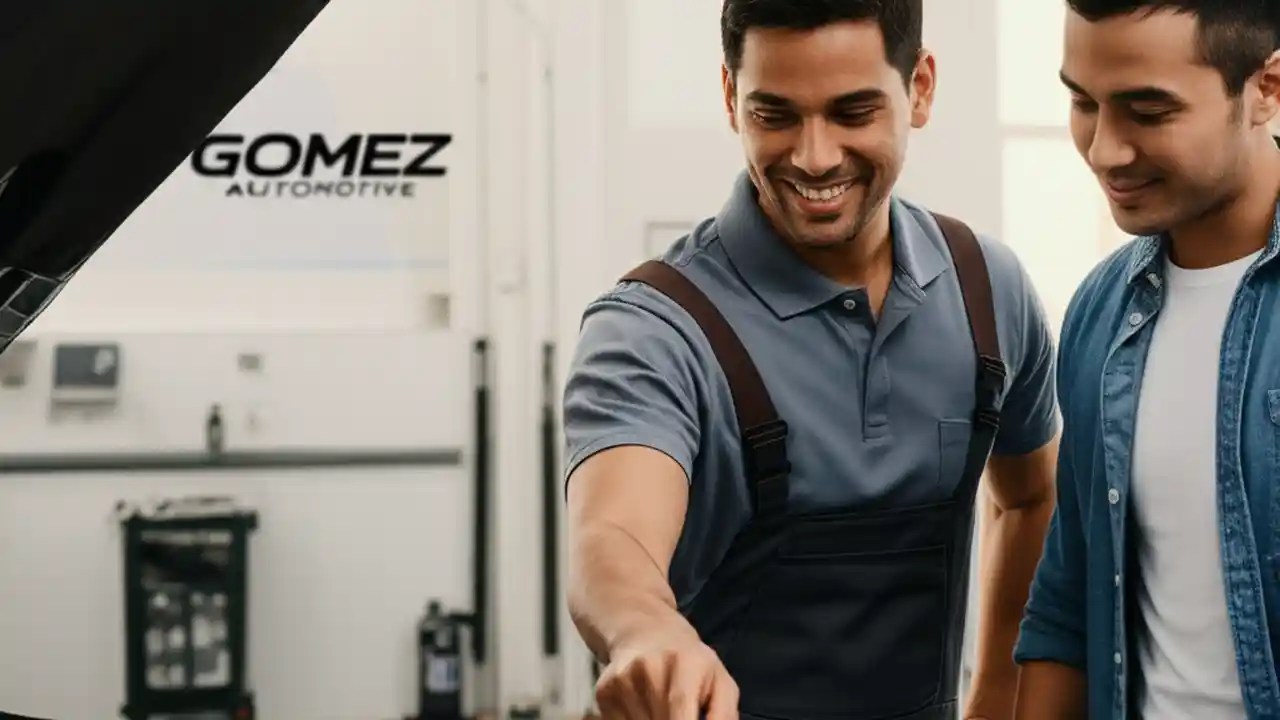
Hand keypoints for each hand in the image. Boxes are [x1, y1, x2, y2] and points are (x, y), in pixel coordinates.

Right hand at [595, 628, 738, 719]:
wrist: (645, 632)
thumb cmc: (691, 664)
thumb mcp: (720, 681)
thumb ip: (723, 715)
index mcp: (685, 664)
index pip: (679, 709)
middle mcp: (649, 668)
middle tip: (681, 714)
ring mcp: (623, 680)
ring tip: (661, 709)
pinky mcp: (604, 692)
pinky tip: (643, 709)